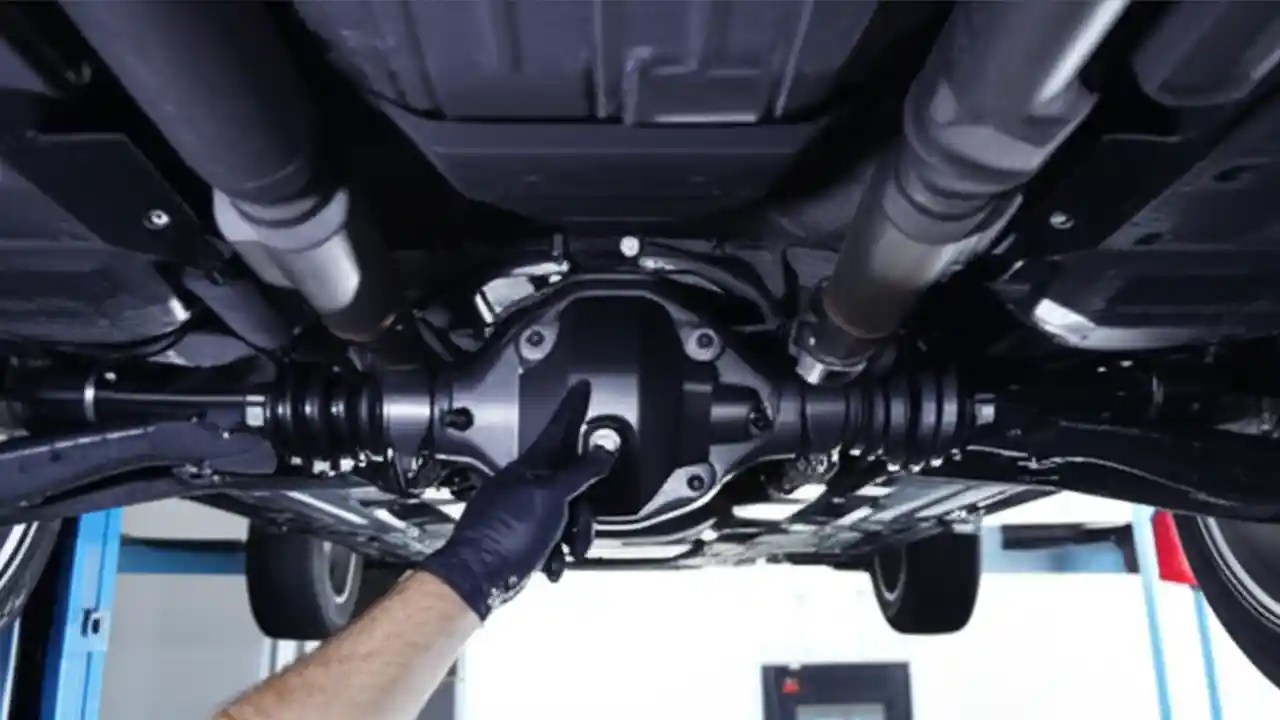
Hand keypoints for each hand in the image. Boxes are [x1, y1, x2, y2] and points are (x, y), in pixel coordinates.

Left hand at [419, 382, 614, 618]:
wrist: (480, 577)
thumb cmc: (506, 533)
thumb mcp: (552, 497)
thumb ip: (581, 472)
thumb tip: (603, 450)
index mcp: (530, 467)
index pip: (558, 428)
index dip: (573, 408)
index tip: (582, 388)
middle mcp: (526, 484)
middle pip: (571, 482)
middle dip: (582, 510)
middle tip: (579, 528)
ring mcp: (524, 510)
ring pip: (567, 513)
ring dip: (571, 535)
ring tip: (564, 549)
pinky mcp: (524, 536)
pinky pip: (555, 537)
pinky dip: (557, 552)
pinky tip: (551, 562)